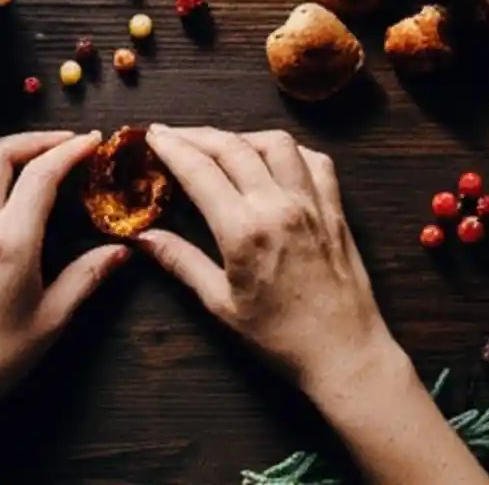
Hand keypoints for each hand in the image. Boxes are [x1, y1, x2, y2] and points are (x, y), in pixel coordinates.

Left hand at [0, 131, 130, 484]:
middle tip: (64, 143)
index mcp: (10, 241)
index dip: (71, 150)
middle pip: (1, 152)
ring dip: (2, 149)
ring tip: (29, 155)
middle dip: (37, 139)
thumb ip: (86, 277)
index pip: (43, 174)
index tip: (93, 142)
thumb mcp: (51, 320)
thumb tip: (121, 250)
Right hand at [139, 126, 403, 398]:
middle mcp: (280, 206)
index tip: (152, 136)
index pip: (200, 170)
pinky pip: (314, 160)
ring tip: (219, 145)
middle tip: (171, 134)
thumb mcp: (221, 304)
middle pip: (232, 147)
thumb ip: (182, 262)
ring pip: (275, 143)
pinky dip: (289, 150)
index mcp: (245, 230)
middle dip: (196, 135)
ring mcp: (312, 203)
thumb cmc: (281, 338)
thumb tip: (143, 237)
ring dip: (241, 135)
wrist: (345, 353)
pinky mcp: (336, 209)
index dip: (172, 147)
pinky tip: (272, 158)